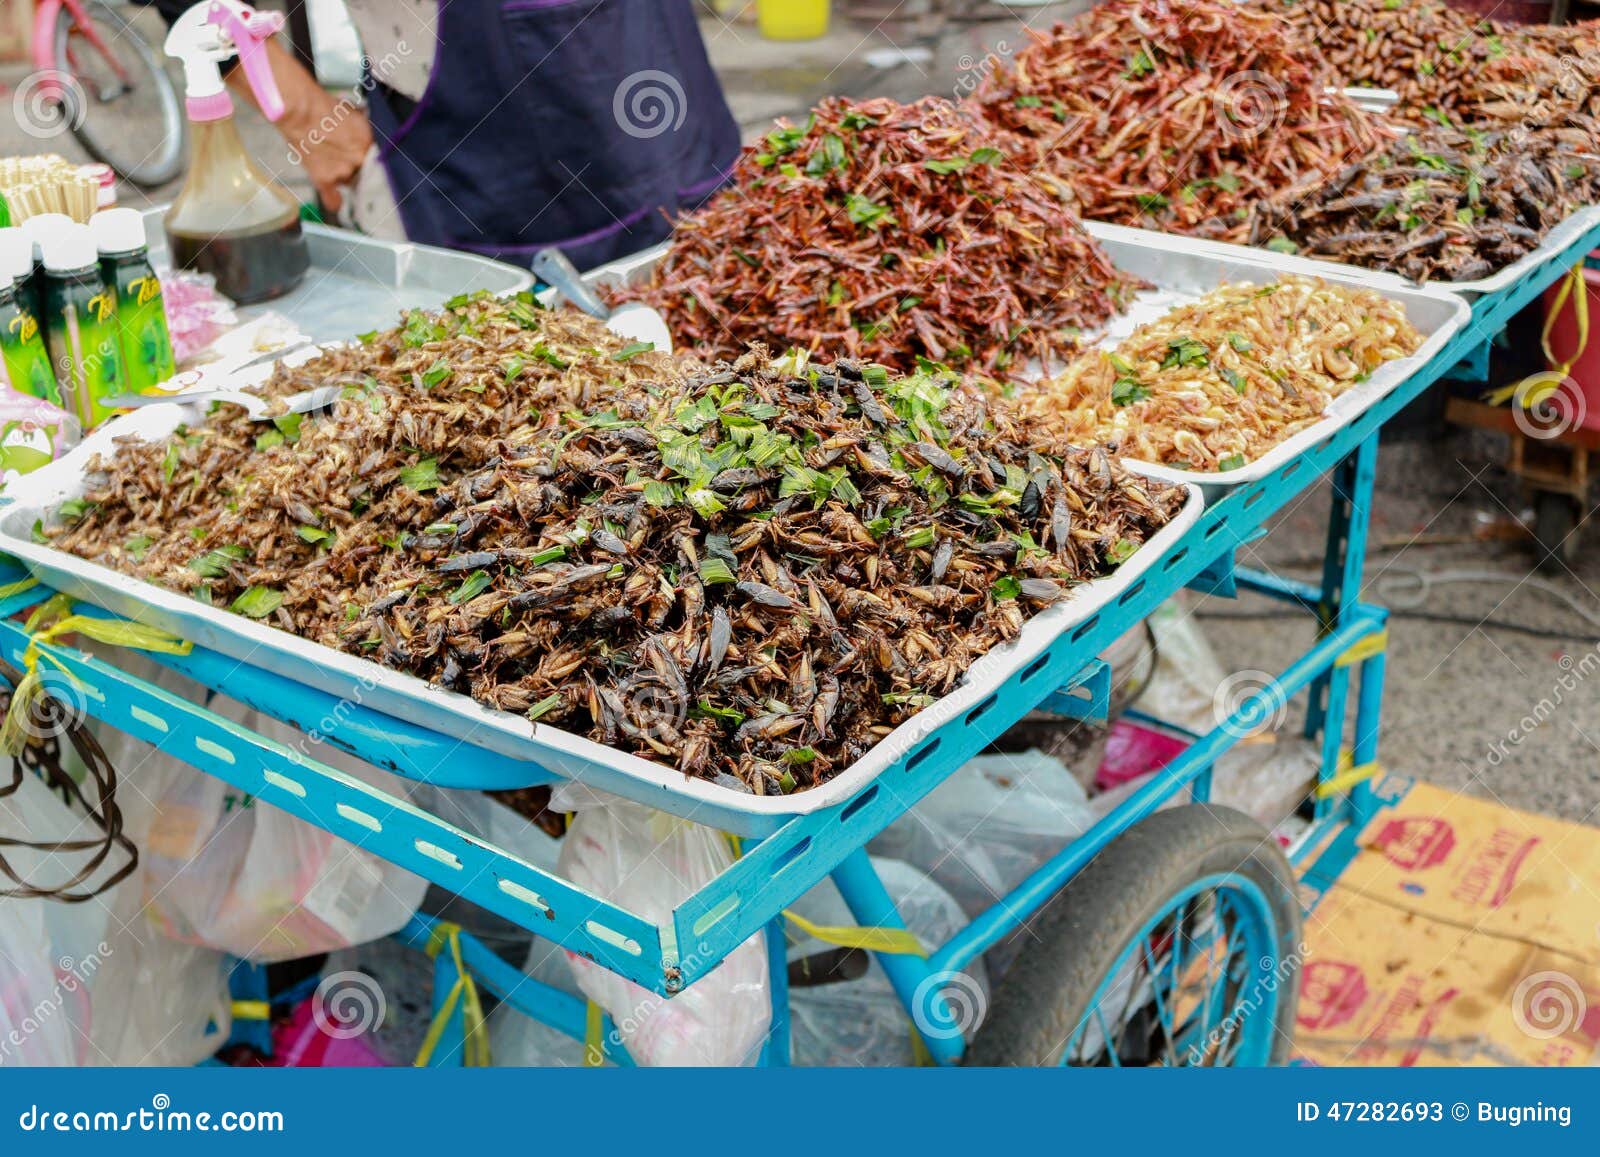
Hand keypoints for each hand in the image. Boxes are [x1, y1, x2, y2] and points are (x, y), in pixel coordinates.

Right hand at [231, 41, 374, 213]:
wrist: (299, 110)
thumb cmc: (322, 107)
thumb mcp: (354, 115)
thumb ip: (364, 132)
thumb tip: (369, 138)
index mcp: (369, 143)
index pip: (378, 160)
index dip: (371, 160)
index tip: (368, 160)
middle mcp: (359, 160)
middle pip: (364, 172)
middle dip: (356, 165)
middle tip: (343, 154)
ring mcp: (342, 172)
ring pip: (348, 181)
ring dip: (342, 174)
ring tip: (329, 159)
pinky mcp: (324, 179)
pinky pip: (332, 199)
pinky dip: (334, 201)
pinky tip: (337, 202)